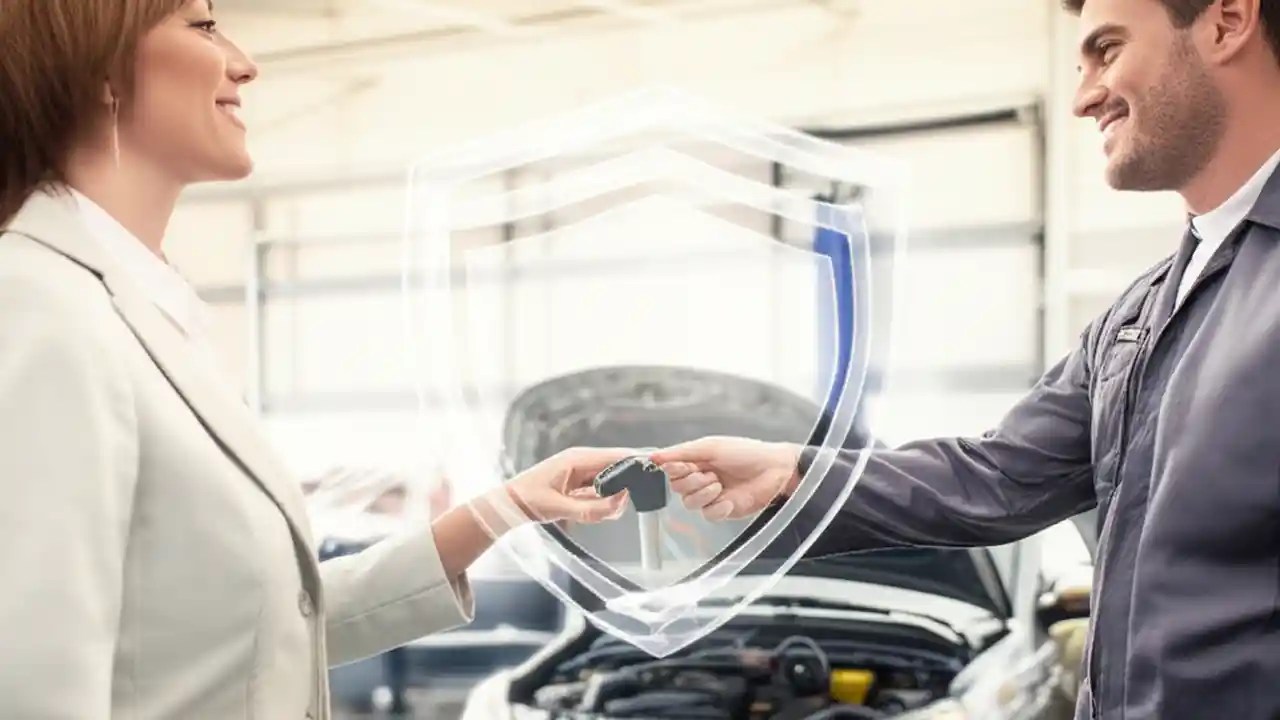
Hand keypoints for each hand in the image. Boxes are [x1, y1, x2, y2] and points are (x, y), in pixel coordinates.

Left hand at [489, 447, 638, 527]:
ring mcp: (583, 471)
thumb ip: (591, 509)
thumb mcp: (559, 507)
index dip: (637, 462)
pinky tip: (592, 511)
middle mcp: (583, 460)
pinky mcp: (581, 482)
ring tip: (596, 512)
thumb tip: (621, 503)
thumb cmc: (528, 500)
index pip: (616, 456)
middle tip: (619, 506)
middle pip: (618, 468)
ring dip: (612, 498)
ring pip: (612, 482)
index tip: (655, 472)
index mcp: (578, 458)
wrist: (509, 504)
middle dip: (624, 487)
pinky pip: (602, 490)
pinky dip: (603, 501)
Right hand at [650, 436, 801, 520]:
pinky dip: (716, 508)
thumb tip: (654, 456)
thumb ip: (681, 452)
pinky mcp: (723, 511)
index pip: (671, 470)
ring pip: (689, 504)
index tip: (681, 467)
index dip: (674, 470)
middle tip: (708, 474)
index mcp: (696, 461)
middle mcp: (701, 478)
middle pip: (677, 488)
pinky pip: (708, 515)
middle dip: (691, 482)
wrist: (775, 470)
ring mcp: (711, 496)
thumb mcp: (711, 447)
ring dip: (703, 494)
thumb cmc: (746, 452)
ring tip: (719, 485)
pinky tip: (728, 500)